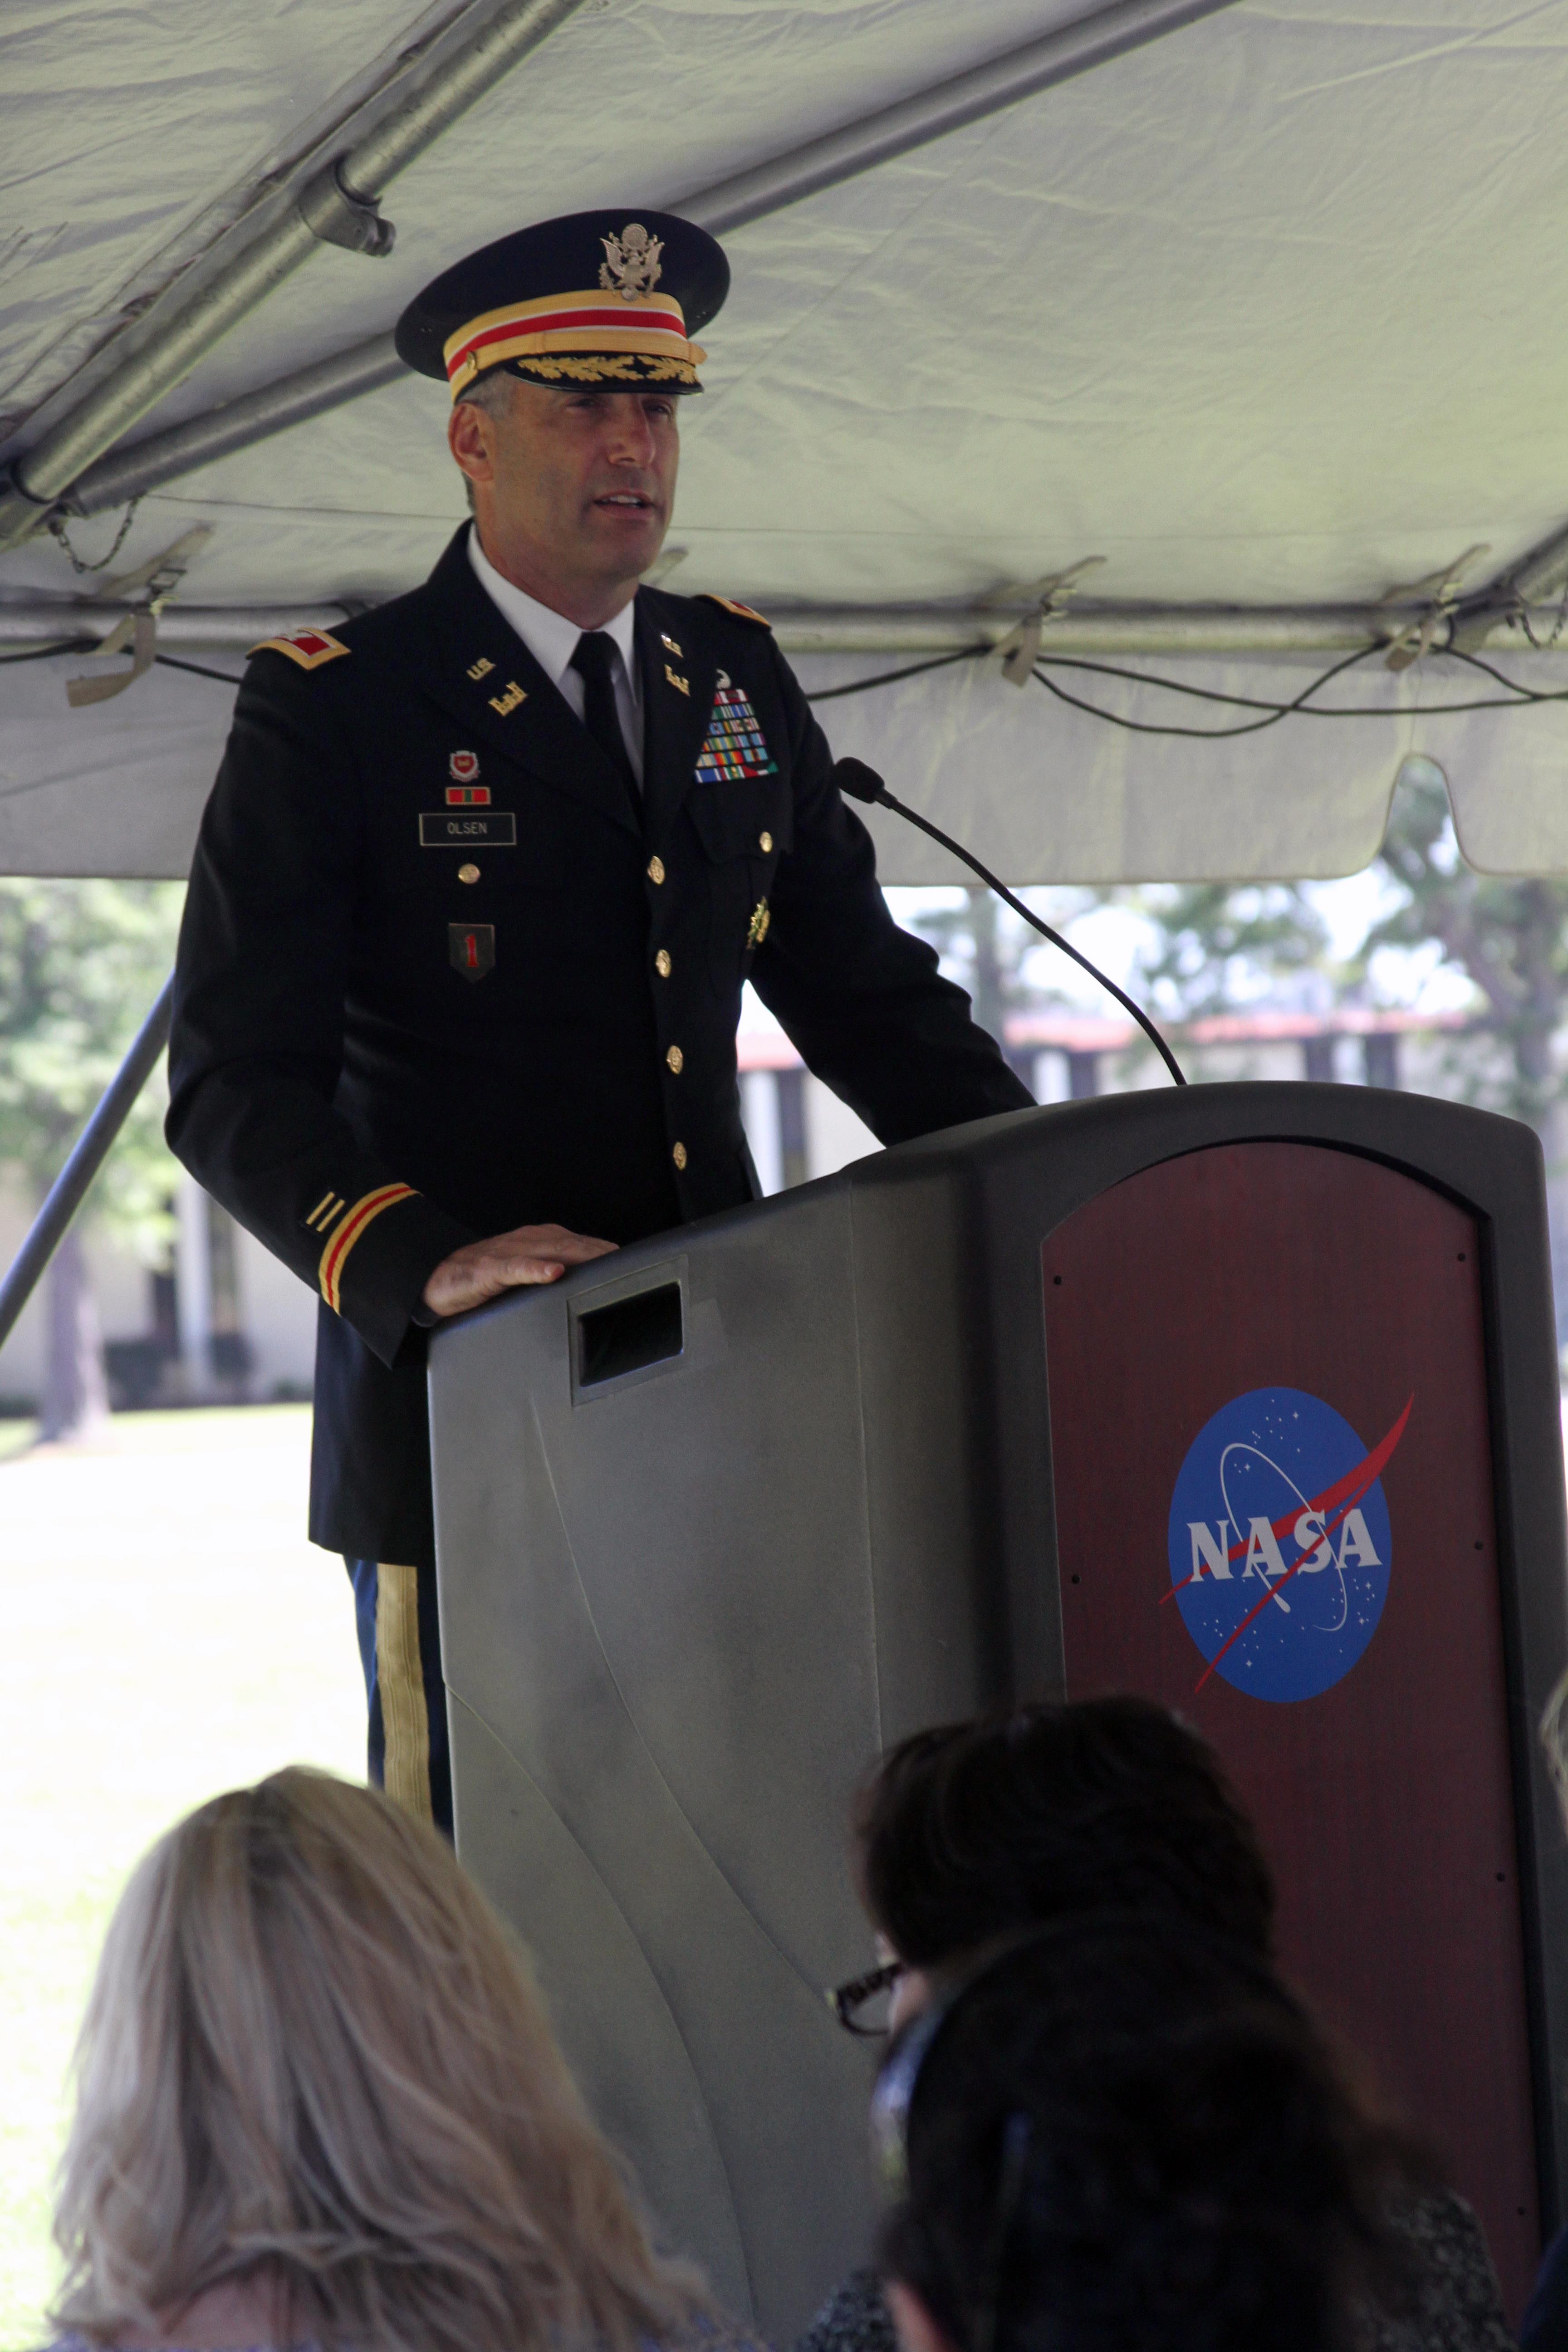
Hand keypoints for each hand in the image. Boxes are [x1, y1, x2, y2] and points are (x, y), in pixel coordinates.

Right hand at [421, 1222, 617, 1317]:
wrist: (440, 1278)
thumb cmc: (488, 1277)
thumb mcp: (529, 1275)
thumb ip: (556, 1276)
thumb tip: (589, 1288)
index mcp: (543, 1242)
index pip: (584, 1245)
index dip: (608, 1254)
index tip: (636, 1264)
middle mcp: (530, 1241)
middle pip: (575, 1245)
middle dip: (603, 1254)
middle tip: (631, 1265)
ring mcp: (511, 1253)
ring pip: (551, 1251)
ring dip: (579, 1256)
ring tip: (605, 1264)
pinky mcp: (490, 1269)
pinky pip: (516, 1267)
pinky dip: (535, 1269)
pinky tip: (553, 1273)